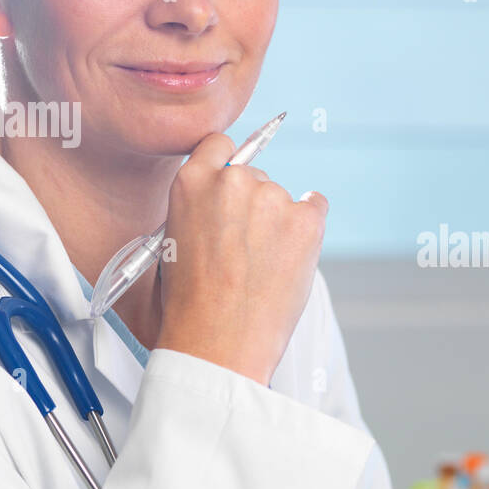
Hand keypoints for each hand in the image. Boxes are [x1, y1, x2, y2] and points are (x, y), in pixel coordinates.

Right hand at [156, 132, 327, 384]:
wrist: (218, 343)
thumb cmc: (191, 306)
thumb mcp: (172, 242)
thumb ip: (199, 209)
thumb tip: (224, 201)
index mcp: (192, 182)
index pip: (219, 145)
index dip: (228, 166)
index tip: (234, 186)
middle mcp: (233, 180)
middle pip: (255, 176)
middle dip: (254, 206)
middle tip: (246, 251)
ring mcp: (272, 198)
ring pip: (283, 199)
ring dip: (279, 224)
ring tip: (263, 269)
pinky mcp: (306, 220)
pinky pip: (316, 206)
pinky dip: (309, 227)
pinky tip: (293, 256)